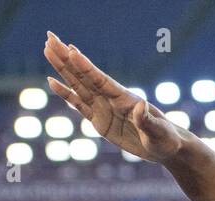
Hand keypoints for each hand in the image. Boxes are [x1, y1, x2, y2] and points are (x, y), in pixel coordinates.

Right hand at [43, 32, 184, 162]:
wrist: (166, 148)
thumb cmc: (166, 138)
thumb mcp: (158, 131)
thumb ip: (146, 120)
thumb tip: (141, 107)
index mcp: (125, 98)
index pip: (101, 80)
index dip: (86, 66)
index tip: (71, 50)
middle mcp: (111, 99)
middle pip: (84, 76)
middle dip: (66, 58)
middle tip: (49, 38)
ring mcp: (103, 108)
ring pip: (78, 85)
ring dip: (62, 69)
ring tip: (47, 50)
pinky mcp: (99, 121)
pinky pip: (78, 105)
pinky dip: (65, 93)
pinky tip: (52, 81)